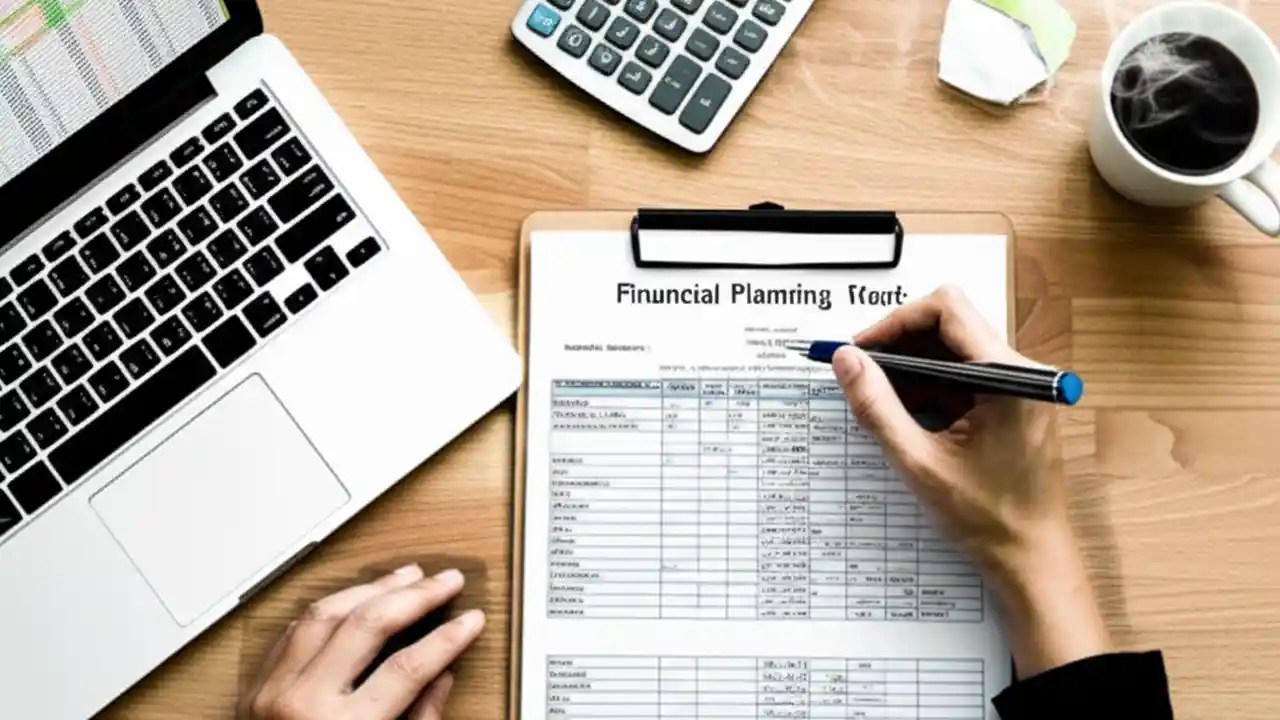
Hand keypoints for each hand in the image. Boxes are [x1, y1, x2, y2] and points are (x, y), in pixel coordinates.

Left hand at [241, 565, 484, 719]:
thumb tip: (440, 677)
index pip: (407, 668)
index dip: (446, 639)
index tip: (469, 620)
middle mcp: (303, 705)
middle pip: (369, 626)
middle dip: (416, 596)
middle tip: (447, 581)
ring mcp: (274, 691)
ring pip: (328, 613)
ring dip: (372, 588)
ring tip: (408, 576)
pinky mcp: (255, 687)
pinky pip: (295, 628)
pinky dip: (331, 605)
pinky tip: (356, 595)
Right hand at [832, 286, 1110, 677]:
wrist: (1032, 559)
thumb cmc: (987, 518)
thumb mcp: (918, 462)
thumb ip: (877, 407)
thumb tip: (846, 361)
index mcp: (1008, 377)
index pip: (948, 310)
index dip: (896, 321)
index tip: (861, 349)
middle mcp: (1020, 372)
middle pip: (949, 326)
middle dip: (899, 345)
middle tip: (860, 372)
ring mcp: (1018, 388)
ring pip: (953, 351)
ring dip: (911, 368)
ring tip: (878, 400)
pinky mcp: (1011, 404)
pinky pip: (962, 377)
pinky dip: (928, 388)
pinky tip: (904, 416)